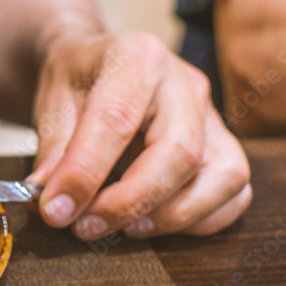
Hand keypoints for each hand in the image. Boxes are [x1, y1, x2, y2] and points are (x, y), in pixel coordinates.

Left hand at [29, 31, 251, 239]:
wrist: (96, 65)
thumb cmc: (76, 81)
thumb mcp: (50, 104)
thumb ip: (52, 155)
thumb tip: (54, 207)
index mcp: (136, 57)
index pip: (116, 121)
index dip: (85, 173)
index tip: (57, 211)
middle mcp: (185, 82)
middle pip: (180, 152)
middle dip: (131, 202)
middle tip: (86, 227)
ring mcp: (212, 115)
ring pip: (222, 175)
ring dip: (171, 216)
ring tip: (122, 228)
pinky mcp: (224, 145)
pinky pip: (235, 192)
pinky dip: (200, 219)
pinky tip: (153, 223)